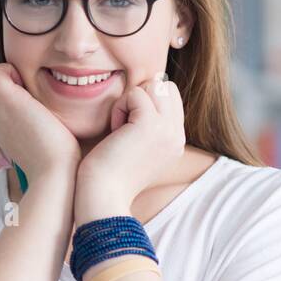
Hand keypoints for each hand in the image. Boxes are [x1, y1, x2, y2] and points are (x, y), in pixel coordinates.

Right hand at [0, 63, 79, 182]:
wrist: (54, 174)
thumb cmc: (54, 161)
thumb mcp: (36, 140)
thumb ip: (30, 125)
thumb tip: (40, 113)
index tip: (17, 95)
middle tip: (22, 86)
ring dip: (0, 70)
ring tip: (23, 85)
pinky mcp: (7, 102)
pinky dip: (7, 70)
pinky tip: (27, 85)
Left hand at [73, 74, 185, 220]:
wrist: (102, 195)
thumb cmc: (108, 173)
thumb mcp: (136, 148)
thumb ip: (147, 126)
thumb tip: (143, 92)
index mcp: (176, 142)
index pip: (170, 97)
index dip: (144, 103)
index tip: (127, 130)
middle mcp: (178, 136)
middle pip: (165, 87)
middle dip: (139, 98)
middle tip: (122, 127)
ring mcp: (168, 129)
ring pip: (153, 85)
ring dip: (129, 101)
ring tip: (119, 128)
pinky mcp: (151, 124)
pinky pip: (135, 93)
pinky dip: (119, 108)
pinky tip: (114, 131)